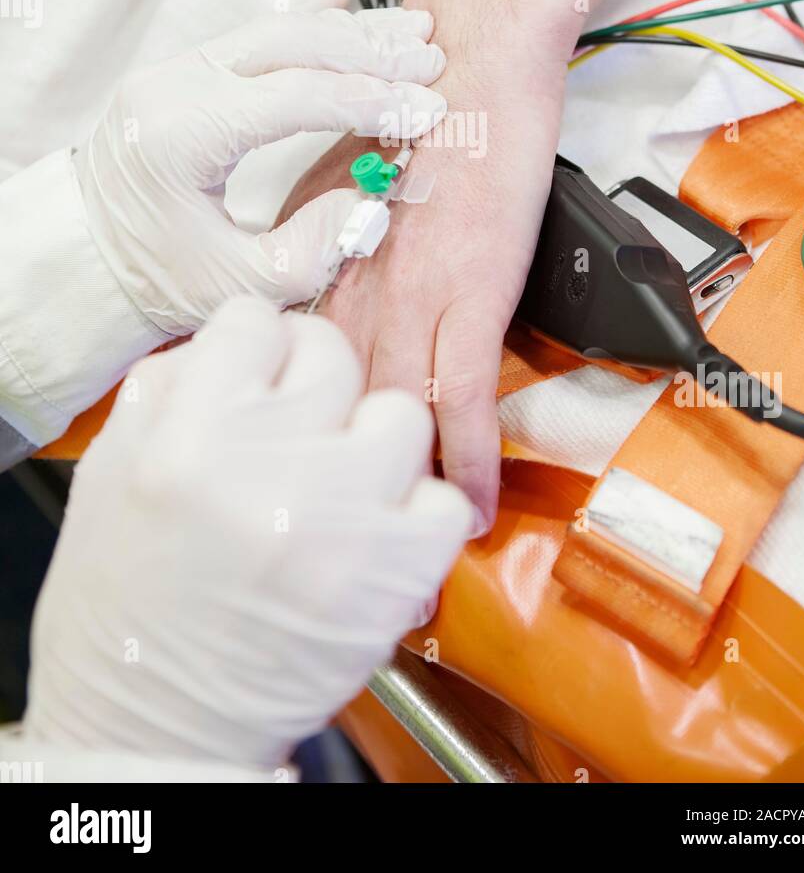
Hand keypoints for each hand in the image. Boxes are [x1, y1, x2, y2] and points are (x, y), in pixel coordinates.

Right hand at [23, 296, 471, 769]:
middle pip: (334, 355)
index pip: (256, 321)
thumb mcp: (112, 475)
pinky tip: (380, 534)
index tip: (261, 375)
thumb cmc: (126, 605)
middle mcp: (271, 462)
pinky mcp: (395, 573)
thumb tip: (233, 342)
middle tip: (303, 433)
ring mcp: (342, 515)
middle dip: (318, 386)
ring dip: (376, 445)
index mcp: (191, 432)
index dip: (258, 348)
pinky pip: (446, 500)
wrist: (155, 727)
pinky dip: (421, 515)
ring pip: (401, 416)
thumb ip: (171, 390)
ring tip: (344, 487)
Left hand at [74, 0, 446, 338]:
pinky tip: (348, 0)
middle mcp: (174, 86)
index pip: (295, 97)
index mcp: (181, 135)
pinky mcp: (185, 68)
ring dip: (350, 30)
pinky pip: (254, 32)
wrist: (90, 257)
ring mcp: (176, 69)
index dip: (371, 99)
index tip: (428, 109)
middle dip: (371, 53)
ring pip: (277, 29)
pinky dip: (306, 19)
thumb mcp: (240, 286)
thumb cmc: (162, 277)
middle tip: (433, 62)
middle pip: (290, 45)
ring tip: (415, 33)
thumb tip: (375, 201)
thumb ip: (313, 250)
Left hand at [278, 0, 567, 534]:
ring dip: (401, 496)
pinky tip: (475, 509)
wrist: (473, 53)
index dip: (295, 435)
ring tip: (406, 563)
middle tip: (340, 554)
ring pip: (392, 419)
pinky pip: (463, 400)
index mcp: (322, 263)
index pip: (297, 369)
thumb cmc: (421, 105)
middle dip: (334, 489)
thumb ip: (332, 233)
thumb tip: (328, 275)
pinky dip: (469, 462)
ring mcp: (408, 295)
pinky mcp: (468, 293)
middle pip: (332, 411)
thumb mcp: (347, 174)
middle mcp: (352, 288)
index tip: (294, 485)